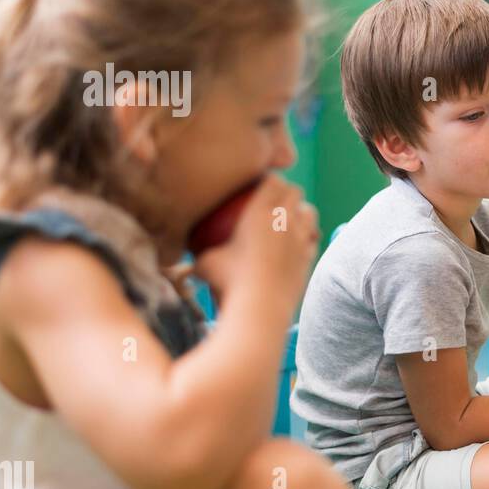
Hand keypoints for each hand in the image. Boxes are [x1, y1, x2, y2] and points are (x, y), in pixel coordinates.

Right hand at [193, 175, 320, 313]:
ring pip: (310, 212)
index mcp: (260, 211)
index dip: (269, 180)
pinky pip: (313, 239)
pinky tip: (296, 245)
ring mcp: (302, 238)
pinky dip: (307, 238)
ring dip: (301, 212)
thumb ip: (196, 254)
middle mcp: (285, 219)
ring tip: (289, 220)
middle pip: (295, 192)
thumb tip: (175, 257)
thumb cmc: (229, 283)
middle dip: (287, 192)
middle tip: (274, 201)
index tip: (260, 186)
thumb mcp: (205, 264)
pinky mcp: (310, 257)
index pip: (273, 180)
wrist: (261, 308)